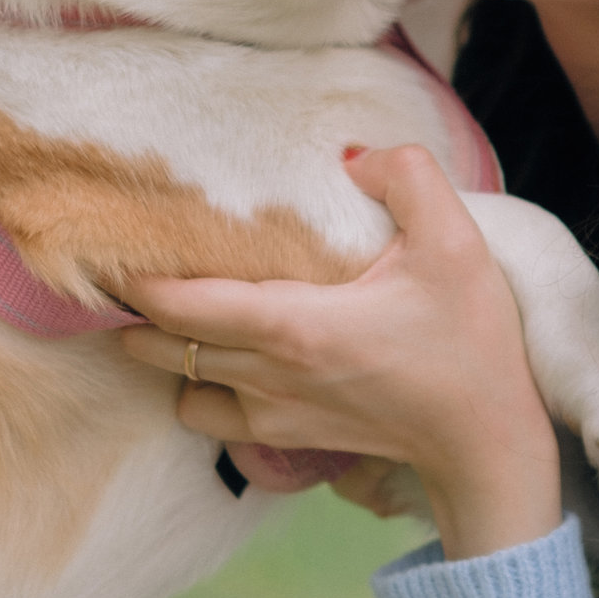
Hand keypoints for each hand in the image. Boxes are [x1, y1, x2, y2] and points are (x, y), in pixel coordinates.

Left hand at [118, 147, 562, 559]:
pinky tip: (221, 364)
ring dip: (165, 357)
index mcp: (294, 326)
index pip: (182, 304)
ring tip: (170, 317)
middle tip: (121, 272)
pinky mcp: (288, 442)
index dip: (136, 279)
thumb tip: (351, 155)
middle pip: (162, 347)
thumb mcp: (455, 242)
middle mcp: (269, 377)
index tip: (111, 248)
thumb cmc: (470, 342)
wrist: (487, 440)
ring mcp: (273, 418)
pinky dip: (201, 394)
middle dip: (135, 312)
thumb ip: (405, 177)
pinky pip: (214, 420)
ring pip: (181, 390)